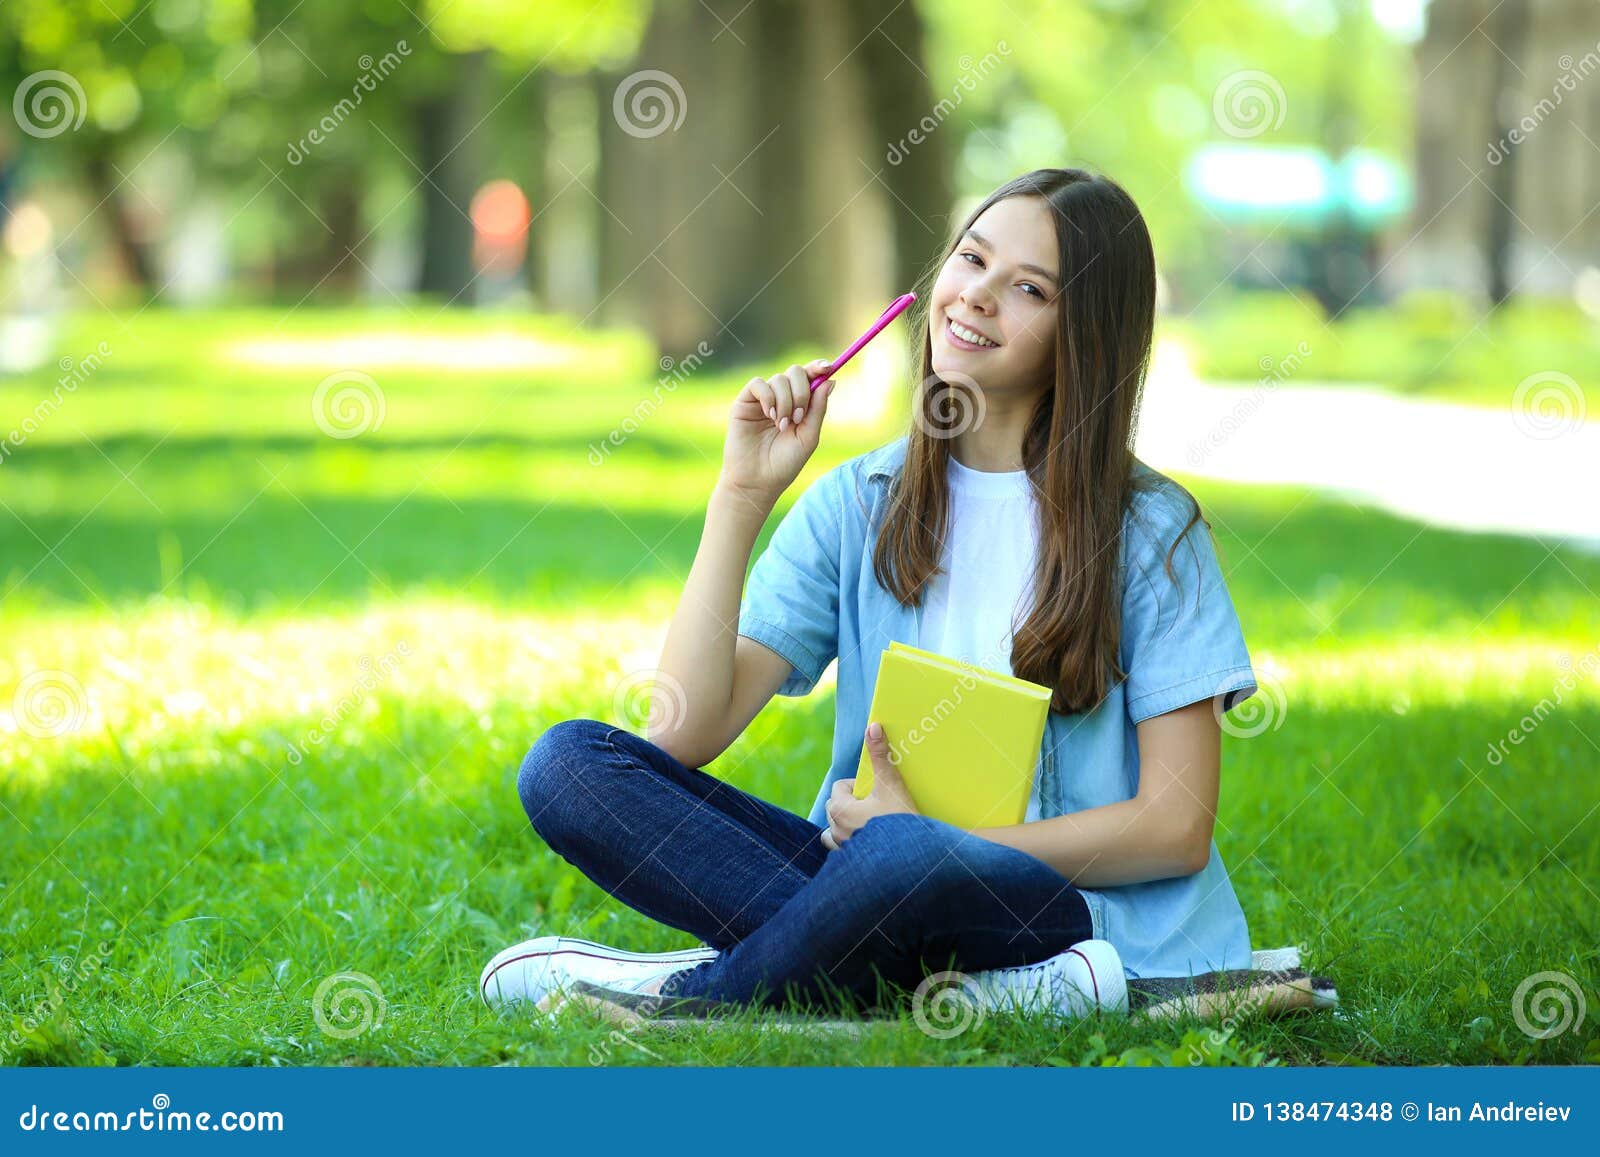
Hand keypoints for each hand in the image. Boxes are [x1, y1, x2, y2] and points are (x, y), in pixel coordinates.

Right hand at [719, 358, 835, 504]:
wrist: (758, 481)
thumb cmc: (784, 463)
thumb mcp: (809, 437)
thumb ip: (818, 409)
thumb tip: (830, 380)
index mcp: (800, 405)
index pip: (810, 378)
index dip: (818, 367)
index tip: (828, 367)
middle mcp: (781, 398)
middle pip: (795, 372)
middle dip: (802, 392)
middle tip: (799, 417)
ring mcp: (763, 399)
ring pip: (779, 379)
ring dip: (786, 402)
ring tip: (782, 426)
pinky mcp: (744, 402)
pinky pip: (758, 384)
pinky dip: (768, 396)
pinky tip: (770, 415)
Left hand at [820, 721, 918, 850]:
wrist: (914, 858)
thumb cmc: (901, 821)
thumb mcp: (892, 785)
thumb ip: (881, 756)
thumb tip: (873, 726)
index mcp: (841, 811)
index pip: (838, 788)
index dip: (856, 785)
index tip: (874, 790)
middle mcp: (837, 831)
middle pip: (835, 808)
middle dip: (850, 803)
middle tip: (874, 805)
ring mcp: (843, 850)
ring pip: (833, 831)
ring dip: (845, 825)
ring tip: (867, 824)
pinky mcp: (852, 865)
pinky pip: (841, 851)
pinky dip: (850, 844)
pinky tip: (870, 842)